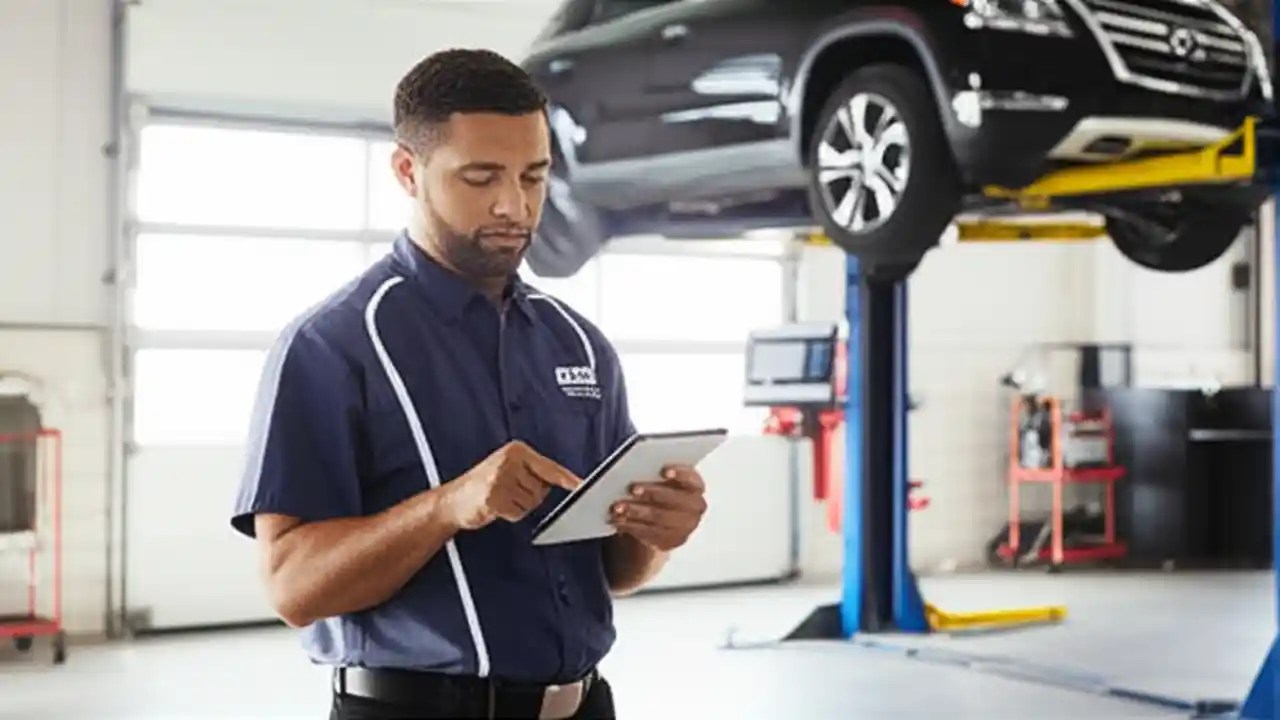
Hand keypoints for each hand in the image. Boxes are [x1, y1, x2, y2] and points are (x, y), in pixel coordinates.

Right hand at [444, 441, 580, 530]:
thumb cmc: (484, 486)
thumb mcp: (509, 468)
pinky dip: (510, 514)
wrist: (452, 501)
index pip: (549, 467)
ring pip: (531, 502)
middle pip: (542, 489)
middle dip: (529, 496)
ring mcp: (501, 478)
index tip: (583, 486)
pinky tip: (496, 507)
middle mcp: (510, 461)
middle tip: (509, 492)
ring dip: (519, 506)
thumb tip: (563, 481)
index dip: (568, 479)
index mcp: (517, 451)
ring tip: (501, 498)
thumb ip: (533, 471)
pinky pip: (518, 512)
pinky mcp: (494, 496)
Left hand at [609, 465, 706, 551]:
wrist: (658, 515)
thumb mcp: (661, 477)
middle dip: (651, 493)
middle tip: (632, 488)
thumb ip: (655, 470)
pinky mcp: (670, 542)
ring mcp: (684, 528)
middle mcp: (695, 508)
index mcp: (696, 486)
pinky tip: (618, 520)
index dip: (680, 474)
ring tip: (618, 507)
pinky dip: (631, 526)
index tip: (663, 470)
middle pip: (672, 499)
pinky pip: (649, 533)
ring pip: (658, 518)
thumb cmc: (660, 488)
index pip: (692, 479)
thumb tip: (640, 465)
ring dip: (636, 512)